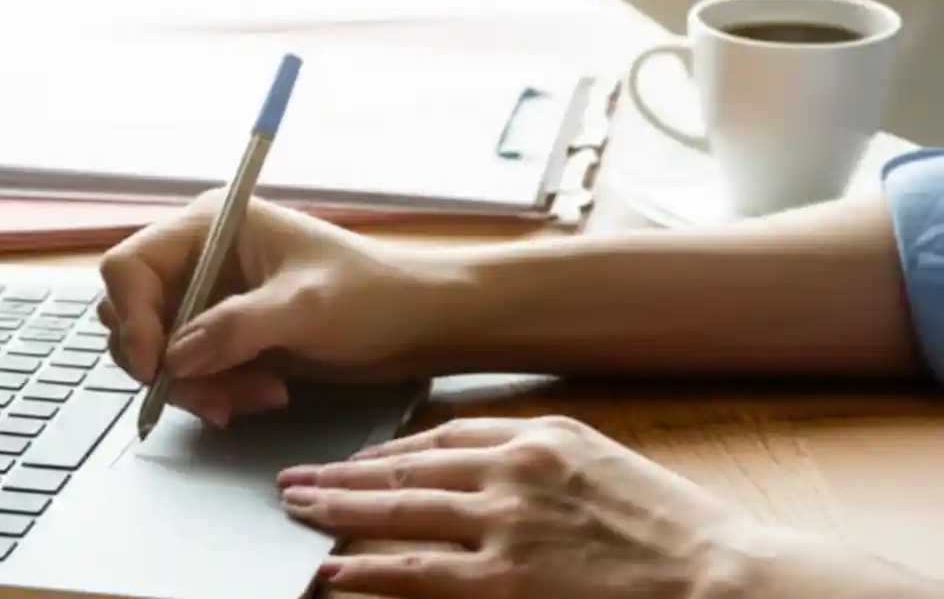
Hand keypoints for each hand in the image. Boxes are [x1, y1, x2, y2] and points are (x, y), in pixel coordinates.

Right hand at [98, 194, 442, 426]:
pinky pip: (188, 371)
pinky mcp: (223, 334)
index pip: (130, 267)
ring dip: (195, 385)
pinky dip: (213, 392)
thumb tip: (175, 357)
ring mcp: (208, 297)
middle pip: (133, 314)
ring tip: (256, 397)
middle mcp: (199, 257)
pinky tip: (261, 395)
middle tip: (218, 398)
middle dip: (167, 364)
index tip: (158, 368)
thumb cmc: (372, 295)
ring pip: (158, 351)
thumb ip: (238, 328)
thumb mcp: (307, 307)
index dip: (133, 318)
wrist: (415, 322)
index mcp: (211, 226)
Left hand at [277, 415, 756, 598]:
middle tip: (296, 477)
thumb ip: (539, 461)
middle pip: (404, 468)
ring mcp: (504, 525)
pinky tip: (330, 569)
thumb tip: (477, 472)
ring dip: (337, 511)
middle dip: (344, 474)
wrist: (722, 579)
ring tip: (296, 510)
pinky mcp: (503, 582)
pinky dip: (365, 569)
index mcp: (541, 437)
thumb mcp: (603, 466)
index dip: (389, 449)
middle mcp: (513, 470)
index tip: (357, 458)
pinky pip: (414, 572)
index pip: (440, 438)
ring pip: (397, 511)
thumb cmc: (672, 529)